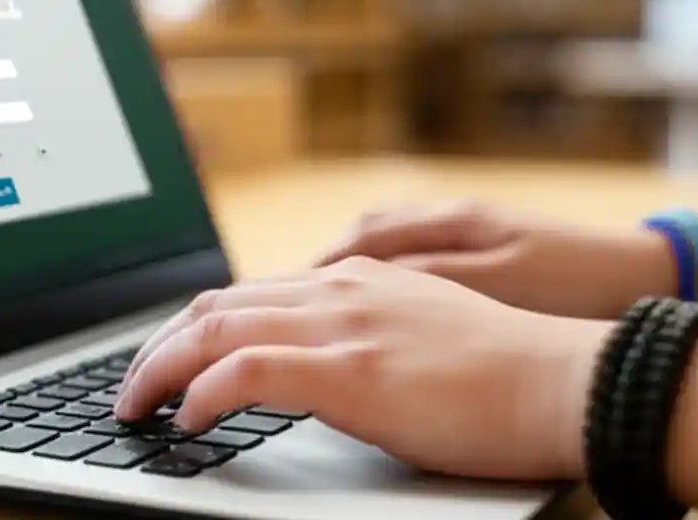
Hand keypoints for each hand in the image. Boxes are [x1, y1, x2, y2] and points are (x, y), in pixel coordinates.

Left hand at [115, 257, 609, 479]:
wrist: (565, 381)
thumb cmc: (508, 373)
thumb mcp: (424, 333)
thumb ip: (370, 335)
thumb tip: (329, 365)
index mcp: (357, 281)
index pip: (249, 293)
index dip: (196, 326)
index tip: (169, 358)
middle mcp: (339, 290)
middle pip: (216, 304)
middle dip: (159, 345)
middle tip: (133, 385)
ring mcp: (341, 325)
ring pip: (214, 329)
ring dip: (160, 367)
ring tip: (136, 404)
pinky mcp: (348, 370)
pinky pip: (244, 372)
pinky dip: (201, 392)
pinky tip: (187, 417)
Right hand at [313, 201, 673, 319]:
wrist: (647, 274)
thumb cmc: (576, 284)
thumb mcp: (501, 284)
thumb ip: (434, 278)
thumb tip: (368, 282)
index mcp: (452, 222)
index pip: (363, 241)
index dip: (317, 272)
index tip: (282, 298)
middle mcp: (452, 217)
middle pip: (365, 235)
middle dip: (320, 266)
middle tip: (285, 299)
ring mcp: (468, 229)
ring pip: (386, 241)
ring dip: (347, 267)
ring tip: (317, 298)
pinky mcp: (485, 246)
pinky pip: (411, 253)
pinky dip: (381, 270)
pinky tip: (379, 296)